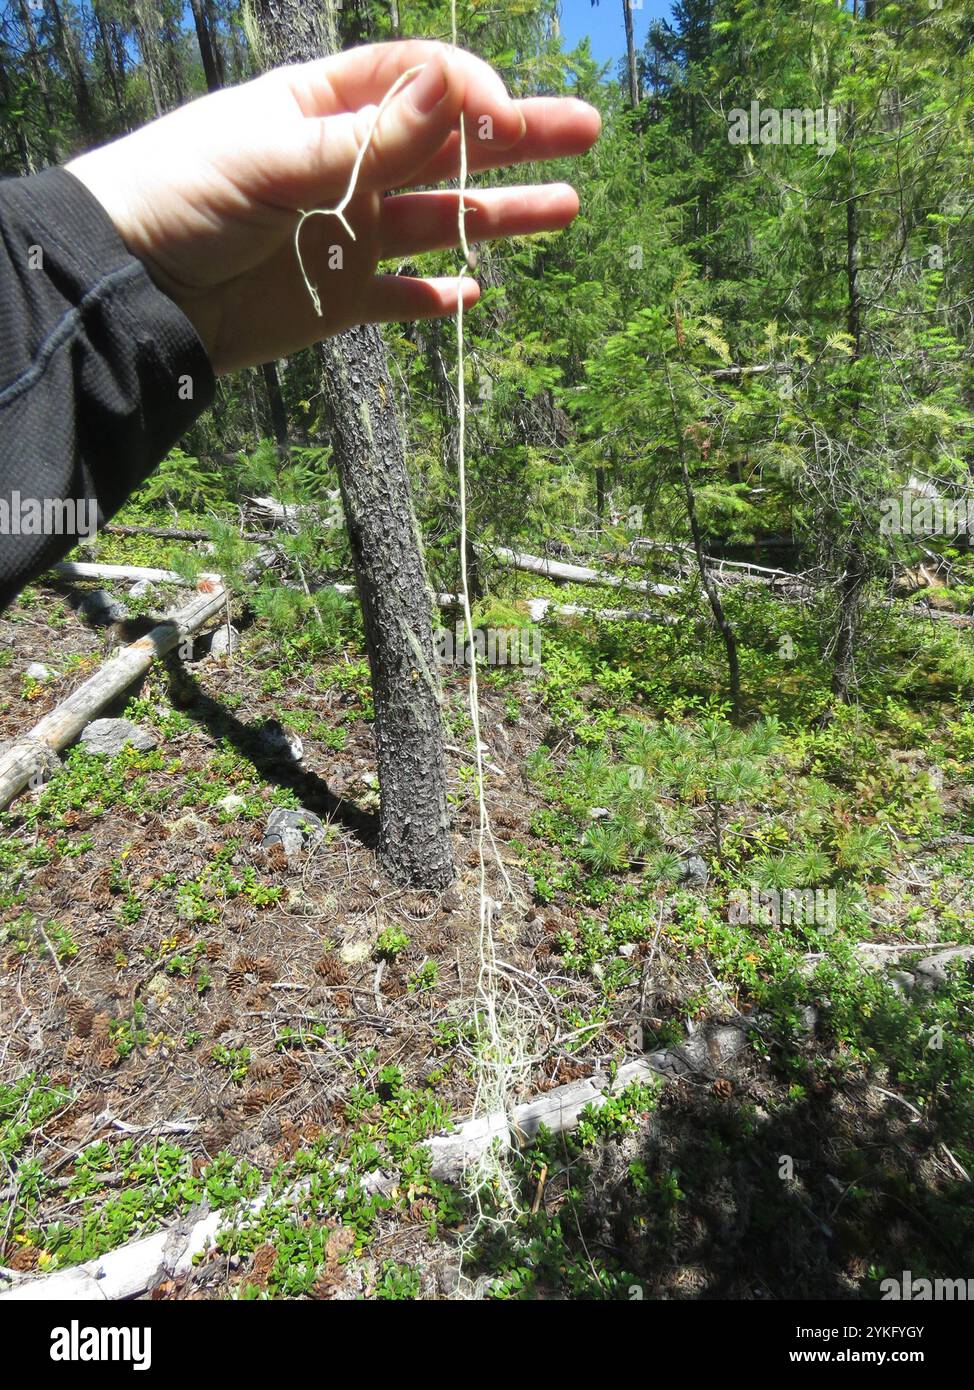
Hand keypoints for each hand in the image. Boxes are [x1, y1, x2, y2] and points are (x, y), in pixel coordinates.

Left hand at [66, 41, 599, 373]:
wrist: (133, 292)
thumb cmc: (185, 197)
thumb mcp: (278, 157)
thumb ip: (370, 136)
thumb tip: (454, 84)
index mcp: (324, 110)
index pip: (417, 83)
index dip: (467, 92)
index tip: (503, 115)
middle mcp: (347, 167)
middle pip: (447, 147)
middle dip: (515, 139)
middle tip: (583, 133)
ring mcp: (347, 235)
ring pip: (439, 222)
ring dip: (499, 215)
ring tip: (566, 207)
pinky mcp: (338, 299)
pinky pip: (399, 298)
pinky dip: (434, 298)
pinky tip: (471, 294)